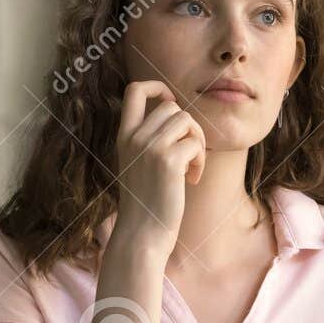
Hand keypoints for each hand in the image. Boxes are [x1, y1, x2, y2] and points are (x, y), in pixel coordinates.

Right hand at [112, 80, 205, 253]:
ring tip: (191, 167)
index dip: (158, 88)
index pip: (134, 89)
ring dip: (197, 143)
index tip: (171, 105)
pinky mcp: (167, 161)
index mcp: (123, 136)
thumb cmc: (146, 203)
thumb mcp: (138, 164)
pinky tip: (192, 180)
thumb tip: (175, 113)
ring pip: (186, 121)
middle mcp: (133, 138)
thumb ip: (148, 139)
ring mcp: (149, 148)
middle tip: (189, 152)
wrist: (141, 234)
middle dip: (188, 127)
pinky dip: (200, 161)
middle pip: (171, 107)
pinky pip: (195, 143)